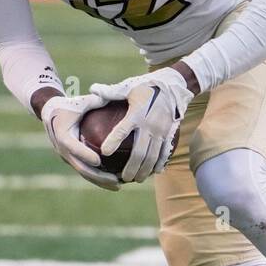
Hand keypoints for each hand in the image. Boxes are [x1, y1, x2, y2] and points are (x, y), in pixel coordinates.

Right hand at [40, 93, 119, 190]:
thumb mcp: (80, 101)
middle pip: (80, 166)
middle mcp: (63, 149)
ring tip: (118, 186)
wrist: (50, 112)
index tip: (98, 161)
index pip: (72, 147)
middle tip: (116, 180)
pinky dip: (98, 178)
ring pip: (83, 173)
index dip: (84, 154)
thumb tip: (115, 97)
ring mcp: (67, 156)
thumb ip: (96, 100)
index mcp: (62, 134)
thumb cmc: (69, 105)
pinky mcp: (72, 160)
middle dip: (98, 176)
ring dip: (100, 181)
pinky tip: (114, 182)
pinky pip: (85, 171)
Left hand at [89, 67, 193, 182]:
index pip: (123, 129)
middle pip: (140, 151)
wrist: (173, 86)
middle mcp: (150, 125)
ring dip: (145, 170)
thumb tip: (92, 89)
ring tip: (137, 179)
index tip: (104, 152)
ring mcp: (161, 131)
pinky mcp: (169, 133)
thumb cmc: (146, 87)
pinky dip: (160, 163)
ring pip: (153, 155)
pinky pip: (165, 151)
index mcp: (137, 113)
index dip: (114, 141)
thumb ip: (110, 92)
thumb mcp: (128, 87)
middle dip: (132, 167)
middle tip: (123, 178)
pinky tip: (155, 172)